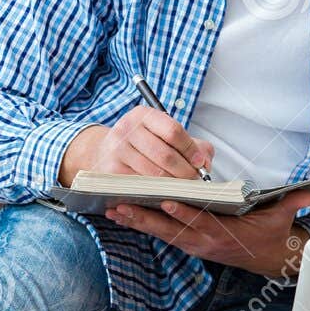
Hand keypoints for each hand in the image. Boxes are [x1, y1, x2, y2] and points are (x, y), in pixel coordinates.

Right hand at [60, 106, 214, 184]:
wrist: (104, 152)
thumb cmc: (144, 144)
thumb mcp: (164, 135)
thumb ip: (192, 145)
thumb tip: (205, 163)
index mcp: (143, 115)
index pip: (173, 131)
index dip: (191, 149)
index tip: (201, 163)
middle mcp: (127, 129)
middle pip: (165, 155)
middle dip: (185, 172)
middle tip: (194, 182)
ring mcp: (117, 151)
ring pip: (155, 174)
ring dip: (173, 185)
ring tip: (183, 189)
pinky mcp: (111, 172)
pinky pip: (141, 186)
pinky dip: (157, 193)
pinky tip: (165, 195)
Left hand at [106, 191, 309, 278]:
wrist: (268, 258)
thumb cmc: (270, 233)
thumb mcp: (283, 218)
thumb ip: (292, 204)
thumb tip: (308, 194)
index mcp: (225, 235)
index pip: (201, 224)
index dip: (183, 215)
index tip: (166, 203)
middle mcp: (204, 242)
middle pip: (170, 230)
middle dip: (145, 218)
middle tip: (122, 206)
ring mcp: (194, 245)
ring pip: (160, 234)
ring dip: (136, 221)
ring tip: (113, 209)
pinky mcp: (187, 244)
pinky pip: (160, 235)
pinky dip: (141, 224)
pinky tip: (122, 215)